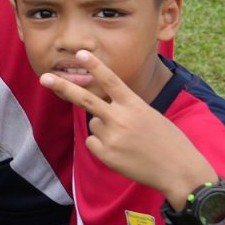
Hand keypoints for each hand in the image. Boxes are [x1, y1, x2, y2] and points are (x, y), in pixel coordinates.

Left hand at [40, 50, 214, 201]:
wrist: (180, 172)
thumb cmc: (168, 142)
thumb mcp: (151, 116)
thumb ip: (126, 109)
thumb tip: (97, 111)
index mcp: (136, 105)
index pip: (111, 81)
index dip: (95, 66)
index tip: (80, 53)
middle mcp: (121, 119)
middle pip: (86, 99)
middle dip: (63, 87)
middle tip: (43, 77)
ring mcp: (112, 137)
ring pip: (93, 124)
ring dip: (104, 128)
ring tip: (128, 140)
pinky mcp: (106, 155)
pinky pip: (93, 142)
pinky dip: (102, 146)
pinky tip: (123, 153)